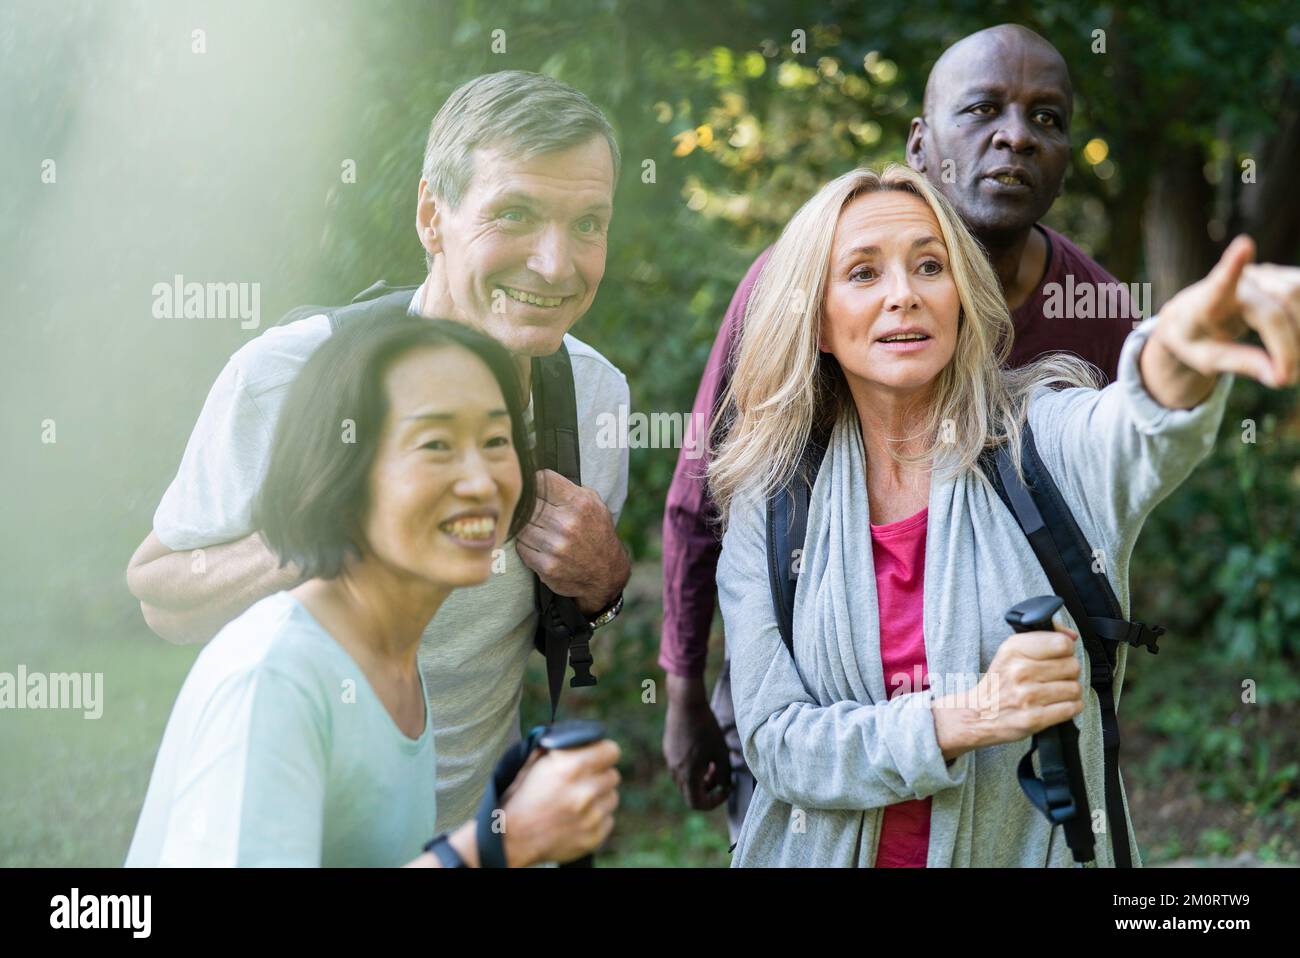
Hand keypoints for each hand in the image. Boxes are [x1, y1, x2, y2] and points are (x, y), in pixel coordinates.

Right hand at [500, 739, 620, 866]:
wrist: (512, 838)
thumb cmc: (521, 796)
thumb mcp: (535, 762)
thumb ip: (562, 748)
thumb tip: (581, 739)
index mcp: (571, 766)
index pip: (611, 750)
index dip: (603, 752)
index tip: (597, 757)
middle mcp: (585, 790)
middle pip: (613, 775)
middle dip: (599, 776)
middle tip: (583, 782)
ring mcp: (592, 816)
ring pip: (612, 798)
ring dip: (599, 798)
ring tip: (578, 802)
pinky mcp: (595, 836)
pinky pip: (608, 820)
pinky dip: (597, 819)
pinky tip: (577, 819)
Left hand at [516, 469, 629, 615]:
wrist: (606, 572)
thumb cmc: (597, 532)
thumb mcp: (594, 504)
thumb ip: (569, 488)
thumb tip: (539, 475)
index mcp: (579, 503)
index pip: (540, 480)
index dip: (535, 482)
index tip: (534, 487)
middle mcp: (567, 524)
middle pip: (528, 503)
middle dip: (528, 505)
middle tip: (532, 509)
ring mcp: (556, 547)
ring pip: (521, 526)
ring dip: (525, 526)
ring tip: (537, 528)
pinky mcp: (547, 566)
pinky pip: (521, 547)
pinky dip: (526, 545)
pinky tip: (537, 544)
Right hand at [663, 674, 731, 809]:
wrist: (686, 703)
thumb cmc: (706, 728)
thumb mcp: (721, 752)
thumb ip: (724, 774)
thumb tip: (725, 785)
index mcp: (687, 775)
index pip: (697, 803)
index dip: (715, 802)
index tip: (726, 789)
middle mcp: (675, 771)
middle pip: (691, 793)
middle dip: (708, 789)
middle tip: (721, 775)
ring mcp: (669, 760)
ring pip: (685, 780)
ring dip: (700, 777)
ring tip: (713, 761)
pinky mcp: (668, 749)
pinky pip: (680, 767)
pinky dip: (693, 767)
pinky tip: (703, 750)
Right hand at [934, 626, 1083, 757]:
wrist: (977, 714)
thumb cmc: (999, 682)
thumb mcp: (1011, 651)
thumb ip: (1042, 637)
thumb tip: (1072, 636)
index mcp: (1013, 650)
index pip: (1062, 643)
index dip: (1066, 650)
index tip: (1058, 656)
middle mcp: (1019, 671)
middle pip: (1072, 666)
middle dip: (1068, 672)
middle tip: (1054, 678)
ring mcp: (1027, 696)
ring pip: (1075, 688)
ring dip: (1070, 692)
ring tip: (1054, 692)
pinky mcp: (1034, 718)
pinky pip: (1072, 708)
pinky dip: (1070, 707)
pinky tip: (1057, 705)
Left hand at [1151, 235, 1299, 390]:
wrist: (1188, 315)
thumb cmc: (1193, 338)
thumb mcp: (1205, 358)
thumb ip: (1240, 363)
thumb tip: (1280, 377)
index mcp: (1207, 300)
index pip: (1221, 283)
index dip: (1233, 265)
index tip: (1244, 245)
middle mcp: (1238, 281)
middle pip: (1277, 311)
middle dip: (1288, 348)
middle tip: (1284, 379)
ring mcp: (1262, 275)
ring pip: (1298, 296)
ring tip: (1290, 364)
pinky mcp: (1280, 276)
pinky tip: (1295, 343)